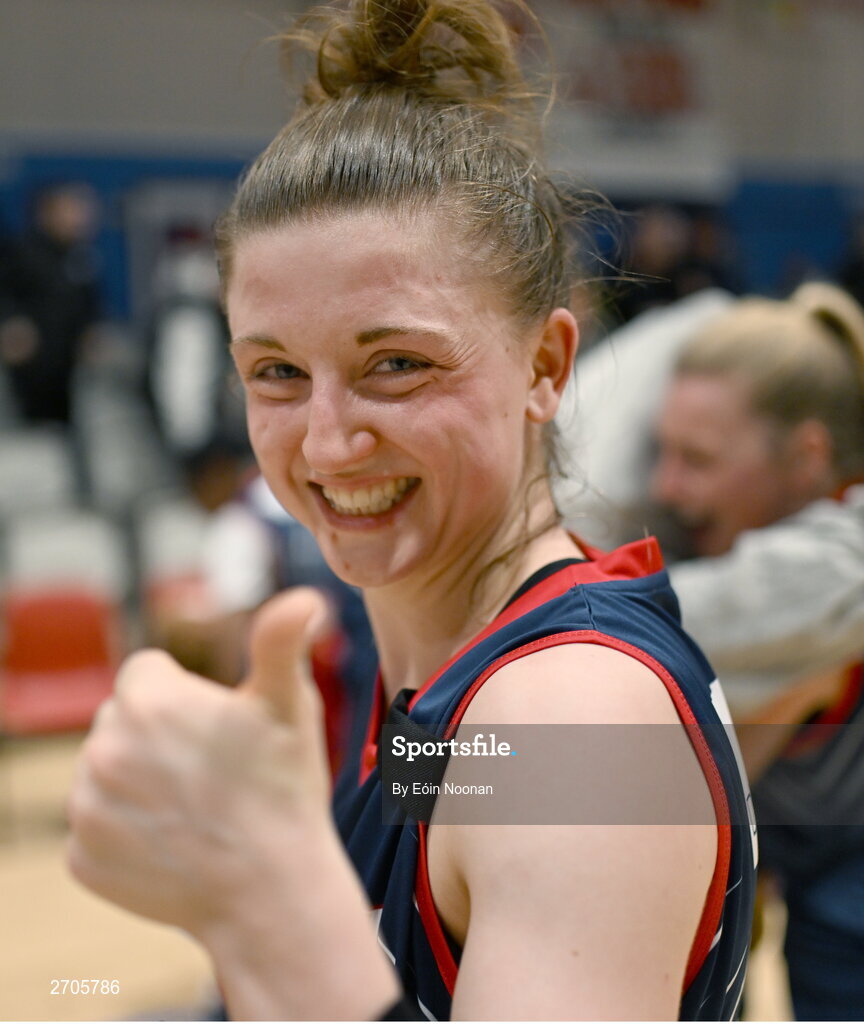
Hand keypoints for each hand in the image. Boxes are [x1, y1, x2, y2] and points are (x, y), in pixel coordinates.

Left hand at [67, 587, 333, 935]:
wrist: (271, 893)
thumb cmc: (284, 790)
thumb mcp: (288, 704)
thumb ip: (282, 638)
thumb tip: (306, 596)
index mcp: (147, 700)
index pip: (146, 672)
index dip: (186, 694)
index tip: (219, 727)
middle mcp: (101, 748)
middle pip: (123, 720)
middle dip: (158, 734)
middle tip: (212, 768)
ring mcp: (87, 807)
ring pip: (107, 771)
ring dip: (139, 779)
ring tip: (195, 806)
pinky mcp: (81, 857)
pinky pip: (99, 825)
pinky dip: (128, 830)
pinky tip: (175, 840)